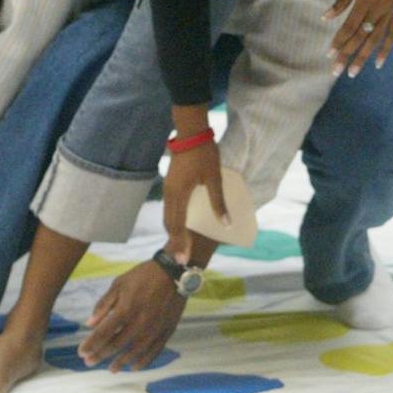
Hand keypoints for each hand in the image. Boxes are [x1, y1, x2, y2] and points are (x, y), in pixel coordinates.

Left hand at [80, 260, 185, 371]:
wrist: (173, 273)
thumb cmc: (142, 276)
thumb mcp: (119, 284)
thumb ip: (103, 305)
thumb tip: (89, 324)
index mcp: (125, 309)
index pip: (103, 333)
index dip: (91, 344)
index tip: (81, 352)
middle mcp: (139, 323)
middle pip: (116, 345)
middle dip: (100, 355)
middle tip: (89, 362)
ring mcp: (154, 329)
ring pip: (134, 352)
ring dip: (121, 363)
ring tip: (111, 369)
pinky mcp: (166, 332)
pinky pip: (153, 352)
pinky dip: (143, 362)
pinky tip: (134, 367)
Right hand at [162, 139, 221, 263]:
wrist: (190, 133)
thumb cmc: (204, 154)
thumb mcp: (215, 178)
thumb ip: (218, 201)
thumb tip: (225, 223)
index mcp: (179, 194)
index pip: (178, 225)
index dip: (180, 243)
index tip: (183, 259)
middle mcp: (170, 194)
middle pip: (169, 223)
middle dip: (175, 241)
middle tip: (182, 258)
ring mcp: (168, 188)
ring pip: (167, 216)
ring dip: (173, 231)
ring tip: (181, 245)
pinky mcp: (170, 184)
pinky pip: (169, 208)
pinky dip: (173, 220)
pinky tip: (181, 224)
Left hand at [326, 0, 392, 76]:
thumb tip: (326, 17)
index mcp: (364, 1)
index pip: (348, 28)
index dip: (338, 42)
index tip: (328, 54)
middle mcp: (378, 11)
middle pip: (360, 38)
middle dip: (347, 55)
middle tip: (336, 71)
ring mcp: (390, 12)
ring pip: (375, 40)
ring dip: (364, 57)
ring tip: (353, 72)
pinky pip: (392, 34)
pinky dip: (386, 49)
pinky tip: (378, 62)